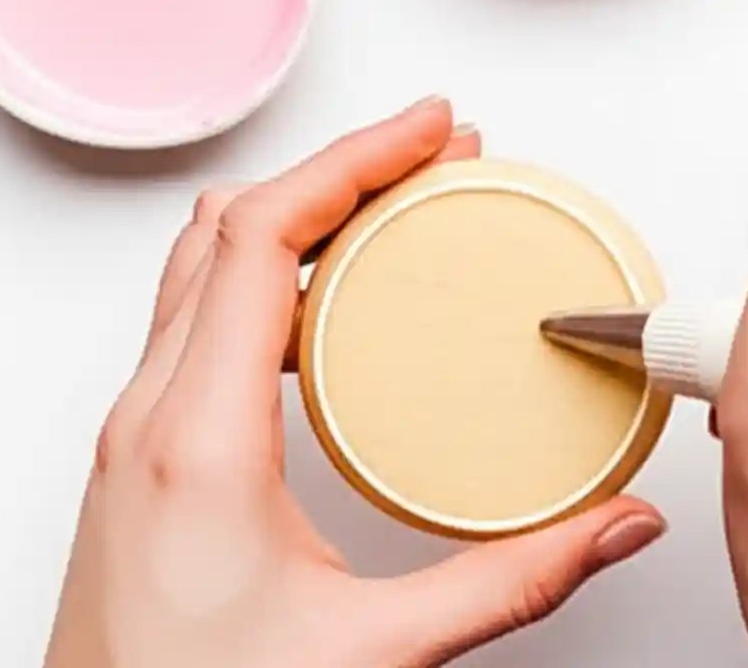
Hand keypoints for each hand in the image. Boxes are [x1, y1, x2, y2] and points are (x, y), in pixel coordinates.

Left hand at [44, 97, 666, 667]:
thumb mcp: (374, 651)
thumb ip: (509, 582)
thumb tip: (612, 527)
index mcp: (197, 439)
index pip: (265, 239)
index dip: (353, 161)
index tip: (429, 132)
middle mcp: (150, 415)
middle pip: (232, 228)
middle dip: (338, 171)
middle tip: (431, 157)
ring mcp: (136, 431)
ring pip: (203, 266)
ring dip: (295, 216)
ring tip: (388, 208)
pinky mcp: (143, 452)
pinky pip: (197, 318)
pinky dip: (265, 274)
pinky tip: (326, 305)